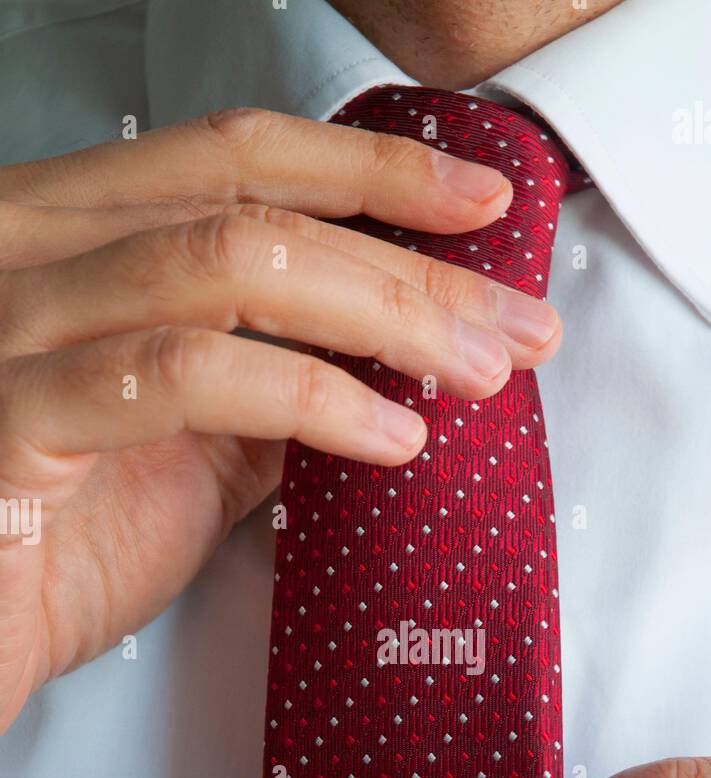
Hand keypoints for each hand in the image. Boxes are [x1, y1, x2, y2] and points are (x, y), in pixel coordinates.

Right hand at [0, 107, 560, 732]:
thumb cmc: (65, 542)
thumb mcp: (193, 445)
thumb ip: (271, 381)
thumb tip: (394, 349)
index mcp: (76, 233)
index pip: (236, 158)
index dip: (371, 172)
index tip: (483, 207)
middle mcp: (35, 247)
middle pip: (253, 208)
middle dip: (410, 264)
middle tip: (517, 323)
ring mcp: (17, 321)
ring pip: (227, 266)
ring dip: (383, 317)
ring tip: (477, 373)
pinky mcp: (19, 412)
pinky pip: (186, 376)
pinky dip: (310, 398)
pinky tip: (390, 435)